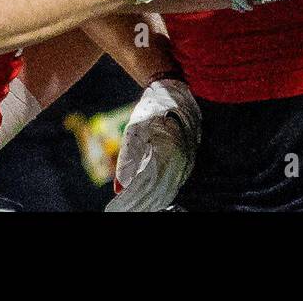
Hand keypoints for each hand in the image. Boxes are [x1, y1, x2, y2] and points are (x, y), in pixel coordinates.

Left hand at [106, 78, 199, 211]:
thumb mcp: (135, 130)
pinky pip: (174, 183)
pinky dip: (160, 195)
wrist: (173, 90)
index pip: (146, 187)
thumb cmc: (151, 108)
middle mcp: (181, 160)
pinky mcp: (188, 161)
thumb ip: (128, 159)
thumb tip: (118, 188)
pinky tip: (148, 201)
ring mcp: (187, 161)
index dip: (130, 201)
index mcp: (168, 152)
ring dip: (149, 203)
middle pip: (159, 193)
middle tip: (119, 212)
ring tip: (130, 209)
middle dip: (138, 206)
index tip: (114, 209)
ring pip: (168, 190)